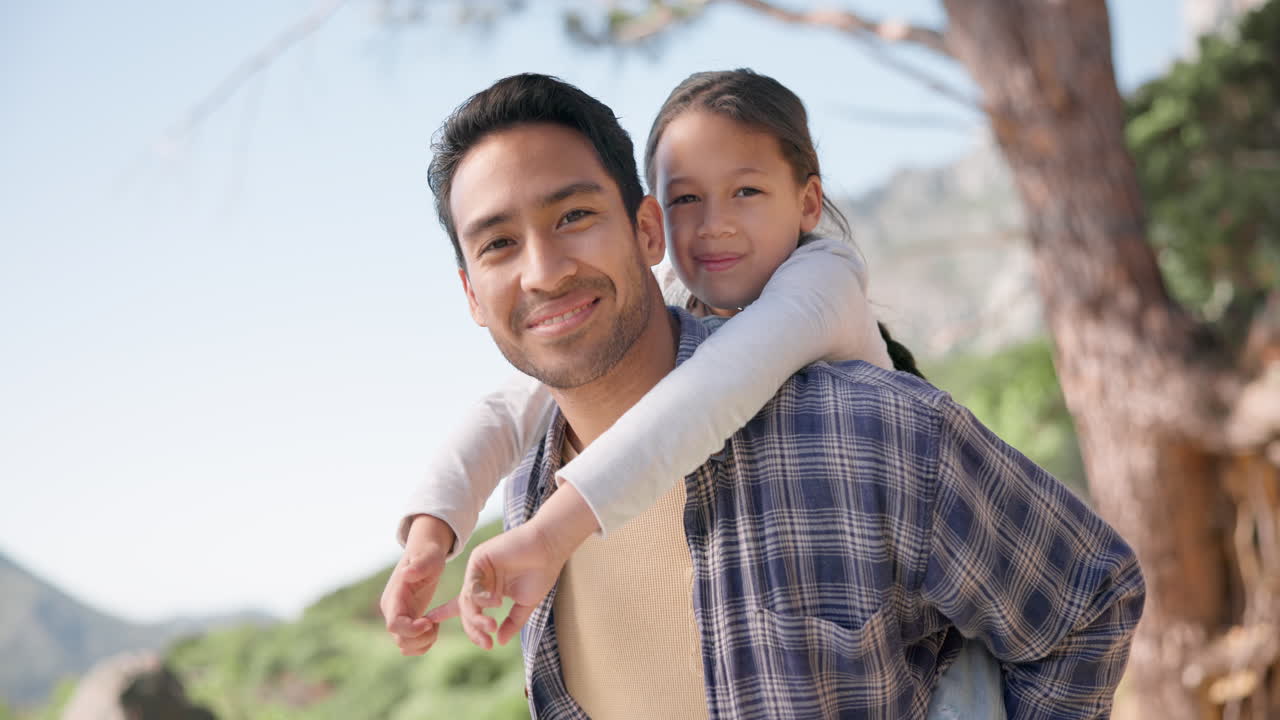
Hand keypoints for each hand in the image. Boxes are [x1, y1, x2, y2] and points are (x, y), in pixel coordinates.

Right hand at [380, 514, 454, 655]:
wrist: (425, 554)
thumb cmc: (428, 554)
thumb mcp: (429, 557)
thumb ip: (420, 565)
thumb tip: (407, 573)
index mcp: (394, 597)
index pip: (394, 624)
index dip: (411, 630)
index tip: (429, 622)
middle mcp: (392, 610)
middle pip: (399, 639)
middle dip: (421, 638)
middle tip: (436, 624)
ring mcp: (398, 617)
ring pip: (404, 645)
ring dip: (423, 643)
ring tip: (435, 624)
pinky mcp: (407, 621)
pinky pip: (411, 644)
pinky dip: (423, 643)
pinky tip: (434, 626)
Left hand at [459, 520, 566, 649]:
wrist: (549, 548)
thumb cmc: (540, 573)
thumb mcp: (525, 604)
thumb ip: (512, 623)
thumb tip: (500, 642)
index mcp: (490, 590)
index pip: (466, 606)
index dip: (446, 613)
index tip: (429, 621)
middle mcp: (481, 579)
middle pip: (466, 608)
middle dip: (473, 628)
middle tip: (486, 644)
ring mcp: (479, 569)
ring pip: (467, 599)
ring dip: (476, 617)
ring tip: (491, 627)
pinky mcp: (479, 559)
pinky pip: (473, 584)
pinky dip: (481, 597)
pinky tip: (495, 602)